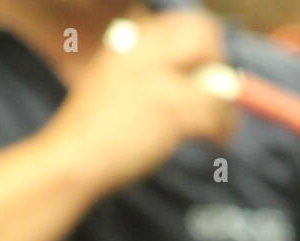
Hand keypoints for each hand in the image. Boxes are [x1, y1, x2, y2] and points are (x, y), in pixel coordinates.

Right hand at [42, 11, 236, 193]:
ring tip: (222, 127)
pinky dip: (223, 129)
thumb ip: (145, 65)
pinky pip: (215, 113)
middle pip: (206, 36)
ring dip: (227, 106)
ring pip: (217, 80)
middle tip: (217, 94)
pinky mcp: (170, 110)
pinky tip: (217, 141)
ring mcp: (159, 79)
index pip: (185, 23)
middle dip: (218, 64)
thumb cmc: (91, 129)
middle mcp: (146, 51)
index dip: (204, 45)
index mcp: (131, 40)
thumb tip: (194, 69)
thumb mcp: (111, 78)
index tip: (205, 71)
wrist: (72, 159)